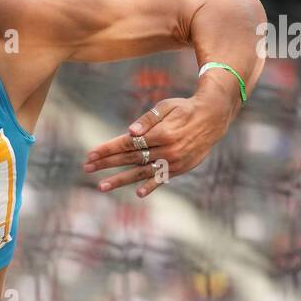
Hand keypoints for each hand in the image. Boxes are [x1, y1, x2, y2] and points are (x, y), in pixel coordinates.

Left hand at [82, 93, 231, 197]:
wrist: (213, 118)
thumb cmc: (184, 108)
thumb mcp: (166, 107)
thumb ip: (148, 119)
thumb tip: (129, 132)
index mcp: (160, 133)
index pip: (127, 143)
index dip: (108, 149)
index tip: (90, 154)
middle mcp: (167, 149)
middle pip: (130, 158)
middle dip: (106, 163)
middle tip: (87, 167)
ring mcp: (173, 161)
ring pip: (141, 172)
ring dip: (120, 180)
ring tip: (101, 186)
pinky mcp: (180, 168)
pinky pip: (162, 179)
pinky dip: (151, 186)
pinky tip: (138, 193)